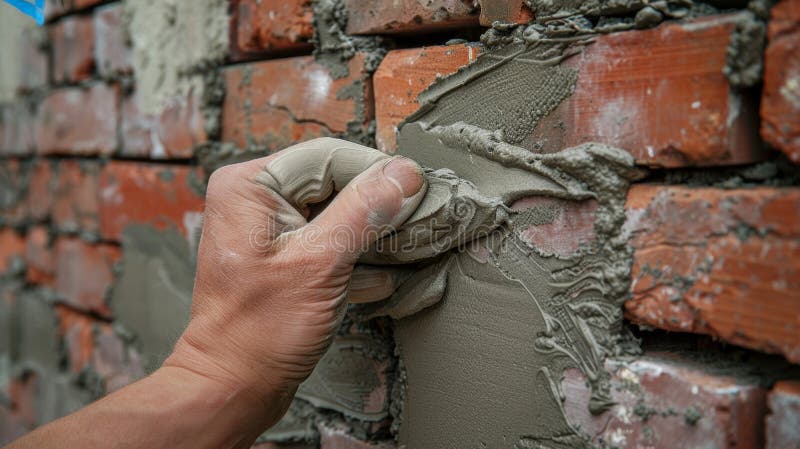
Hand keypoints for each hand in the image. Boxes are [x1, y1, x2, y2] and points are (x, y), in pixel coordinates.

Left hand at [164, 138, 425, 426]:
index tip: (420, 194)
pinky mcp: (284, 254)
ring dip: (372, 236)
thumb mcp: (319, 265)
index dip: (379, 174)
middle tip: (416, 227)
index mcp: (250, 185)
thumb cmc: (260, 332)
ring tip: (399, 255)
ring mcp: (269, 227)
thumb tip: (405, 174)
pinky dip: (355, 257)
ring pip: (338, 212)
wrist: (233, 387)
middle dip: (377, 209)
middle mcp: (256, 197)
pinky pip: (329, 239)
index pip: (331, 157)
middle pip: (336, 182)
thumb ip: (363, 212)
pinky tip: (373, 281)